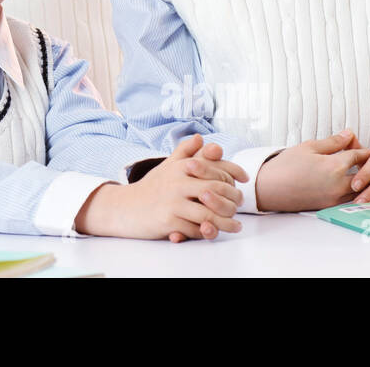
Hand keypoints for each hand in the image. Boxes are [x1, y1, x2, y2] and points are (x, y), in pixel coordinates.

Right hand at [75, 134, 242, 240]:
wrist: (125, 207)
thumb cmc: (152, 187)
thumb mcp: (167, 166)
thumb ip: (185, 152)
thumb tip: (199, 137)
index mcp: (180, 167)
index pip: (214, 167)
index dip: (233, 172)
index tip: (243, 178)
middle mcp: (177, 183)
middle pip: (215, 191)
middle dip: (232, 200)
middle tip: (240, 205)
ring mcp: (172, 203)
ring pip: (208, 214)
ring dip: (225, 222)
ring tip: (235, 225)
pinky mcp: (168, 221)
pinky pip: (194, 229)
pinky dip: (206, 232)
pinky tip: (213, 231)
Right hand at [254, 129, 369, 212]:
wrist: (269, 188)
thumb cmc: (285, 166)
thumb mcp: (308, 147)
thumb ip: (332, 142)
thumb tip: (349, 134)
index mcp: (334, 165)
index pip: (359, 156)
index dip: (364, 149)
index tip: (367, 147)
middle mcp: (339, 184)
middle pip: (366, 175)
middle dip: (369, 167)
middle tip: (366, 160)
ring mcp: (336, 198)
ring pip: (362, 191)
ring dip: (365, 181)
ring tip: (361, 173)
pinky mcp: (330, 206)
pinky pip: (352, 199)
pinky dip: (356, 192)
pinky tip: (352, 186)